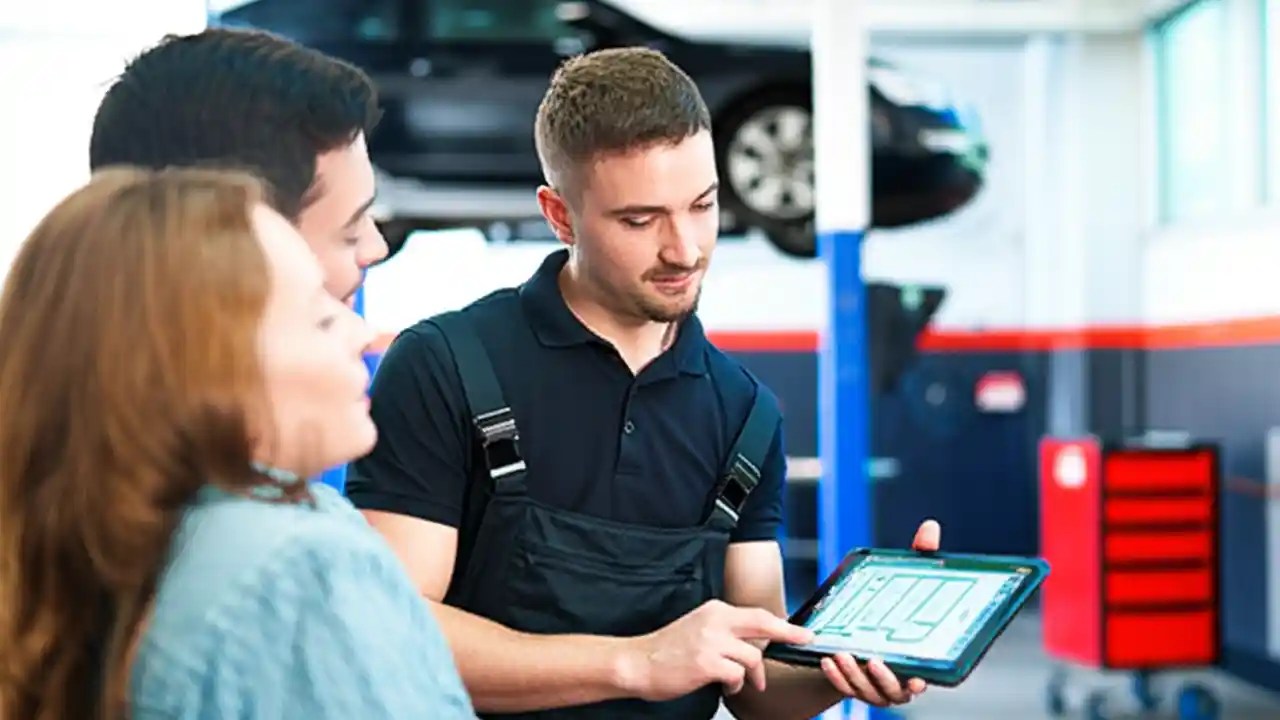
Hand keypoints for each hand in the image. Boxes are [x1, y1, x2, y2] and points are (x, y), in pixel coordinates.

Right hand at [621, 599, 814, 700]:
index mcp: (714, 610)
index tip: (802, 631)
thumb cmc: (667, 651)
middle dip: (788, 633)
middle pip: (763, 623)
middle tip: (804, 640)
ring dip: (752, 675)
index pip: (757, 614)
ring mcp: (711, 641)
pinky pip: (737, 675)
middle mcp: (715, 621)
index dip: (783, 623)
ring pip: (752, 656)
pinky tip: (726, 687)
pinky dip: (736, 685)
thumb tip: (755, 643)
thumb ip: (725, 631)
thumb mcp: (699, 628)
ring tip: (739, 683)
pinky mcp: (706, 663)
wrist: (637, 662)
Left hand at [820, 518, 942, 705]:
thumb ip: (920, 557)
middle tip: (872, 658)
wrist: (861, 627)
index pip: (922, 681)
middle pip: (892, 691)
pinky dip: (836, 677)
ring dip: (854, 676)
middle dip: (883, 679)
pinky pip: (844, 688)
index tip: (917, 679)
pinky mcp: (851, 686)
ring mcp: (873, 687)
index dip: (919, 684)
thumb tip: (930, 527)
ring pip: (866, 692)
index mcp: (917, 663)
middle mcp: (898, 682)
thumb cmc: (894, 606)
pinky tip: (827, 660)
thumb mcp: (905, 580)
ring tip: (841, 654)